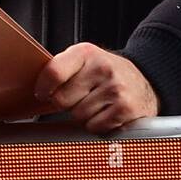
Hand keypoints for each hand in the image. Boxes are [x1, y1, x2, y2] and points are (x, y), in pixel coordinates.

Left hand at [34, 43, 158, 133]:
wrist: (146, 81)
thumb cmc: (107, 74)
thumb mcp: (85, 61)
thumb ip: (61, 70)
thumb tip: (34, 90)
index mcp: (86, 53)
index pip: (54, 72)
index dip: (43, 88)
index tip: (43, 93)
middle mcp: (102, 67)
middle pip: (62, 100)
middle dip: (68, 103)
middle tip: (82, 96)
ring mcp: (115, 88)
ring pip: (78, 116)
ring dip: (84, 115)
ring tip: (98, 103)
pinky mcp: (125, 108)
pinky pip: (95, 126)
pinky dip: (98, 124)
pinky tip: (108, 112)